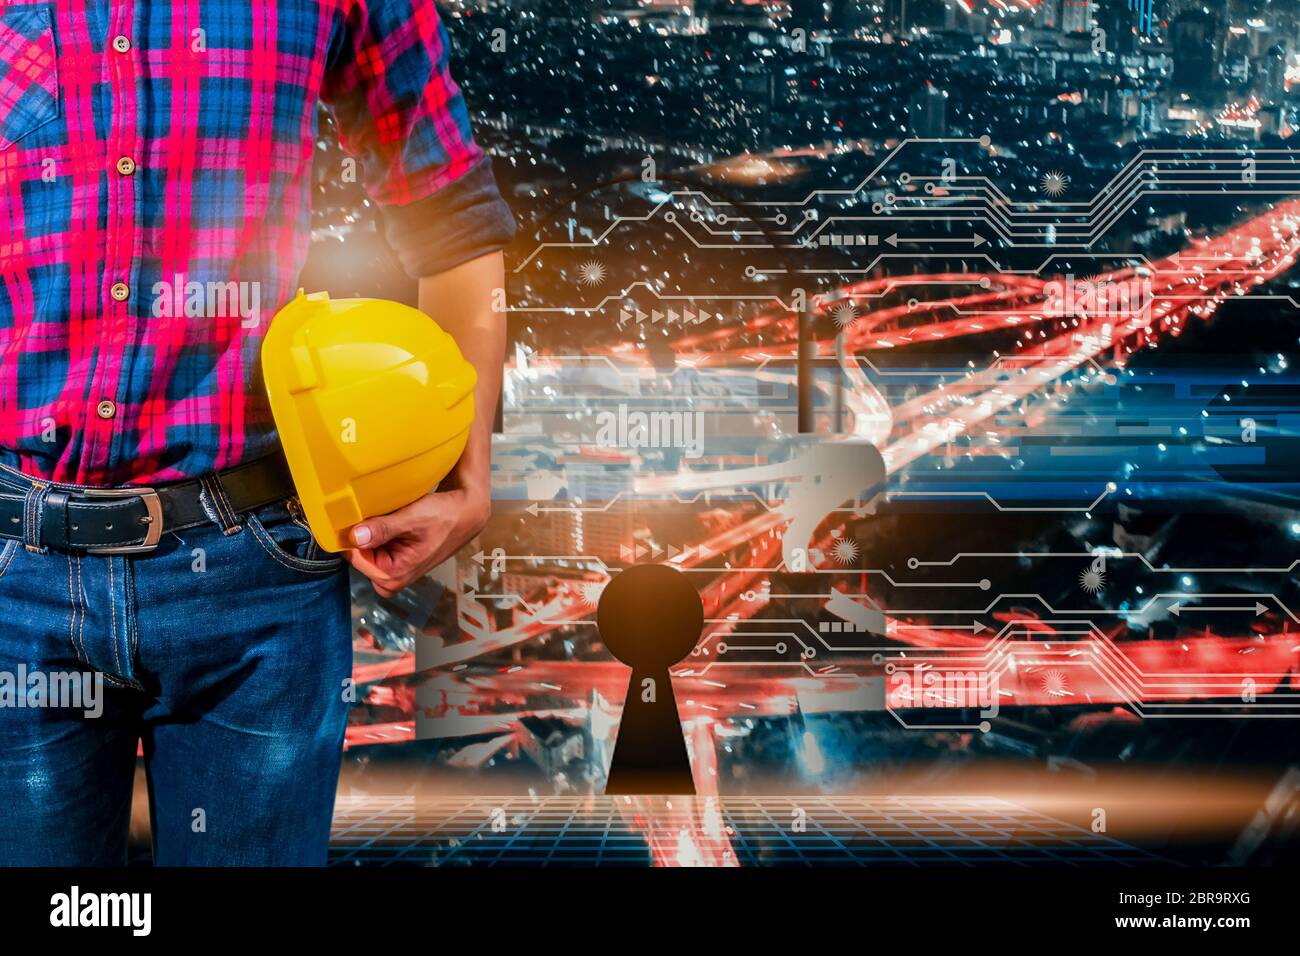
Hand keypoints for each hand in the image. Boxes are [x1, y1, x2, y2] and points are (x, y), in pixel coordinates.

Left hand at [344, 486, 489, 597]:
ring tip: (388, 516)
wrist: (465, 513)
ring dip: (370, 532)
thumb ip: (383, 529)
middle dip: (361, 535)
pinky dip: (378, 532)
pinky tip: (391, 519)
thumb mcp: (413, 519)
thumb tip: (355, 537)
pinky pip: (375, 547)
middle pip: (357, 556)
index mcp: (394, 575)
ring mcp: (394, 570)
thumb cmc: (445, 517)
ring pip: (365, 550)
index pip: (354, 558)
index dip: (350, 536)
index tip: (351, 516)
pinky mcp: (396, 560)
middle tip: (373, 513)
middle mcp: (392, 578)